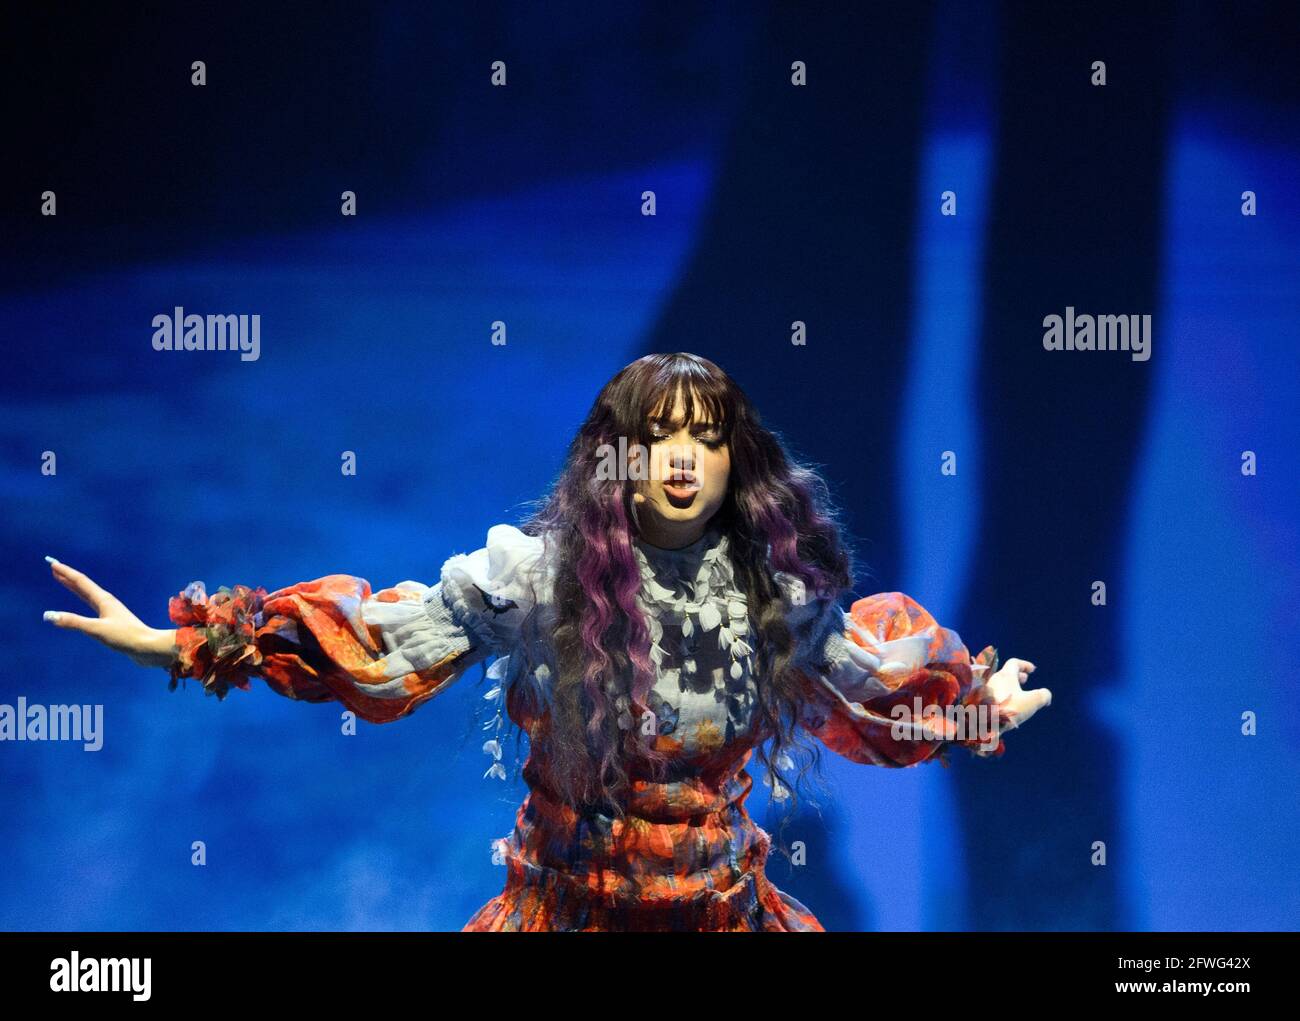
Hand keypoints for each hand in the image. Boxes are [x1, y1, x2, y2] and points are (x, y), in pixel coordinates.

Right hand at [43, 558, 177, 668]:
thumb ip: (73, 622)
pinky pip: (92, 605)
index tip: (52, 562)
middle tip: (53, 567)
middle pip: (83, 585)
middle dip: (67, 576)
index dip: (65, 572)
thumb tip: (48, 615)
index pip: (80, 581)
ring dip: (74, 586)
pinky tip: (85, 602)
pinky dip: (83, 599)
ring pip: (87, 594)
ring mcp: (110, 610)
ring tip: (63, 580)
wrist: (148, 647)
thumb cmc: (125, 637)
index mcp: (103, 599)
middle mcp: (106, 602)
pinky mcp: (112, 620)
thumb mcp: (96, 629)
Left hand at [984, 657, 1050, 729]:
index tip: (1032, 670)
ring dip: (1010, 687)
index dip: (1025, 665)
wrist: (982, 721)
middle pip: (1006, 673)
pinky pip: (994, 695)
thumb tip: (1046, 694)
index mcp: (1005, 675)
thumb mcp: (1032, 701)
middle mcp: (993, 680)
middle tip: (1025, 680)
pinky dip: (1003, 696)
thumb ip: (1042, 696)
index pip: (1014, 663)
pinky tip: (1007, 707)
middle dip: (1017, 676)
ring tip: (1018, 695)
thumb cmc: (1008, 707)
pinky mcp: (980, 702)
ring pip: (999, 684)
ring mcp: (985, 690)